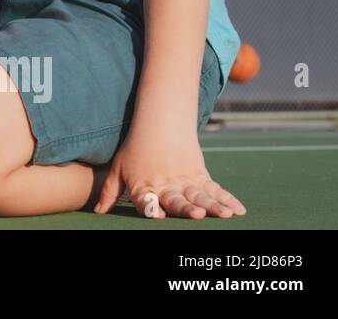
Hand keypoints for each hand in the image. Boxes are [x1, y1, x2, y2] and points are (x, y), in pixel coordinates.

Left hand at [93, 126, 245, 218]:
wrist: (160, 122)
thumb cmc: (135, 149)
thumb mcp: (118, 168)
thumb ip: (109, 192)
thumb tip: (98, 212)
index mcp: (144, 186)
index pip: (146, 199)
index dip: (150, 207)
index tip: (156, 215)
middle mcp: (166, 185)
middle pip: (177, 199)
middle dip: (187, 208)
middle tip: (197, 214)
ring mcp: (186, 181)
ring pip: (201, 195)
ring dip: (214, 205)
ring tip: (225, 214)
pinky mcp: (200, 176)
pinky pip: (216, 189)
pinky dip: (228, 199)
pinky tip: (239, 210)